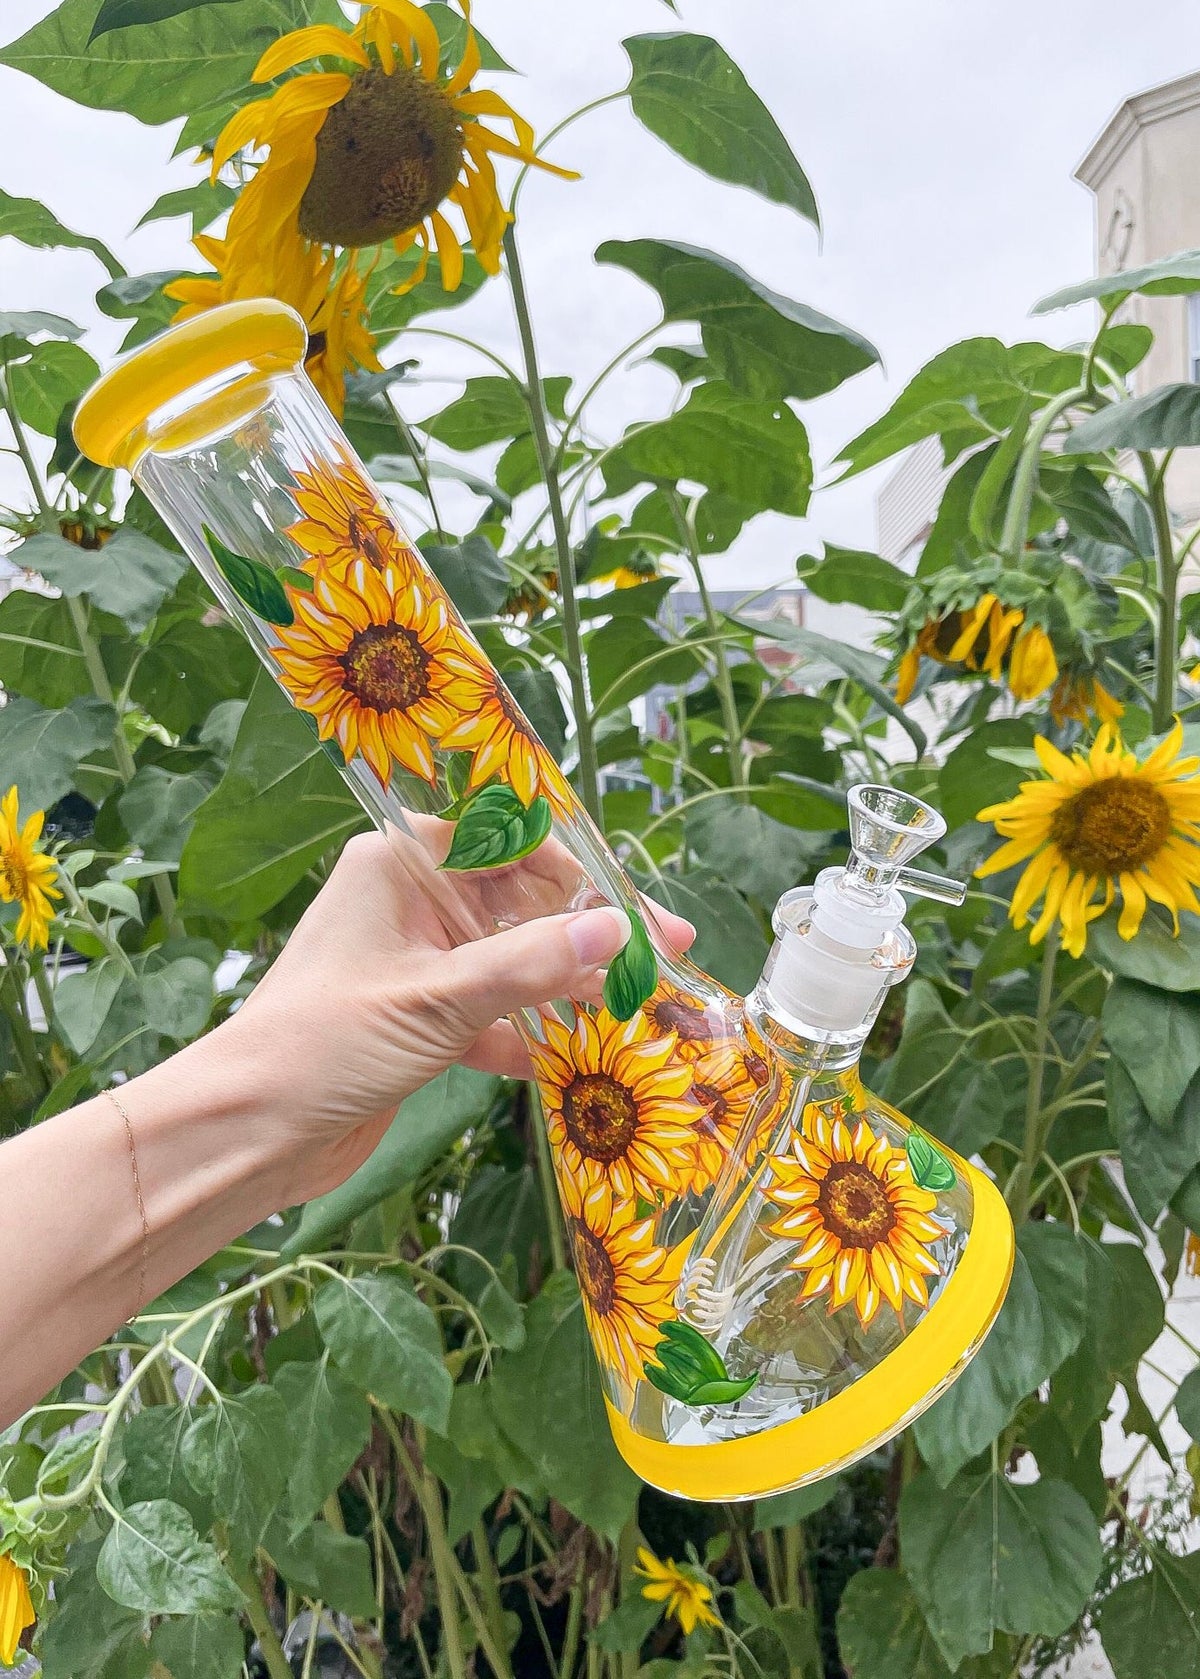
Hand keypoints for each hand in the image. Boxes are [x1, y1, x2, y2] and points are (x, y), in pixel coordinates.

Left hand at [219, 830, 695, 1202]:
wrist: (247, 1134)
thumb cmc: (321, 1045)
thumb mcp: (436, 1001)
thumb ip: (530, 965)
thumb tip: (620, 929)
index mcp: (401, 864)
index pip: (511, 842)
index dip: (584, 875)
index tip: (643, 912)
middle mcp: (410, 901)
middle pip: (521, 902)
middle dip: (589, 934)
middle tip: (664, 960)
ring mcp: (415, 961)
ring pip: (511, 960)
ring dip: (568, 986)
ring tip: (640, 1008)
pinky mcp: (419, 1019)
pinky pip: (492, 1011)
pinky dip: (531, 1032)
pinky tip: (581, 1056)